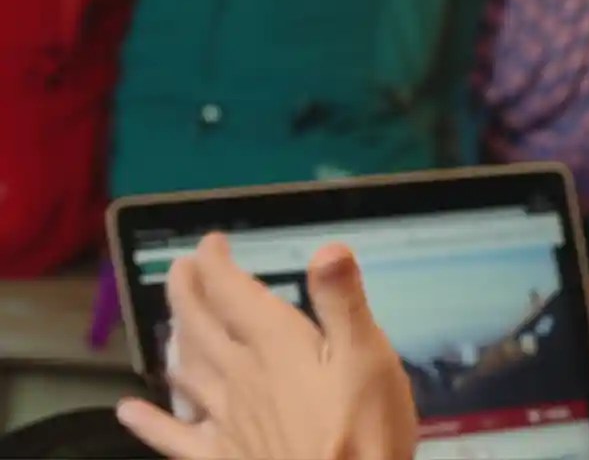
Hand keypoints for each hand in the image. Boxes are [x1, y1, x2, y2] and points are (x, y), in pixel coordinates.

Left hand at [116, 233, 417, 459]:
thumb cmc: (364, 430)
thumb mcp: (368, 359)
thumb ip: (342, 303)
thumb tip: (328, 248)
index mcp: (276, 345)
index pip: (234, 293)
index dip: (217, 264)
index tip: (210, 243)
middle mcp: (242, 376)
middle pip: (202, 326)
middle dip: (188, 293)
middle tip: (180, 269)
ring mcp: (226, 420)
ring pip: (187, 372)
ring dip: (173, 340)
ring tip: (166, 321)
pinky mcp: (221, 458)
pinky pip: (175, 437)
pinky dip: (149, 423)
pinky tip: (127, 411)